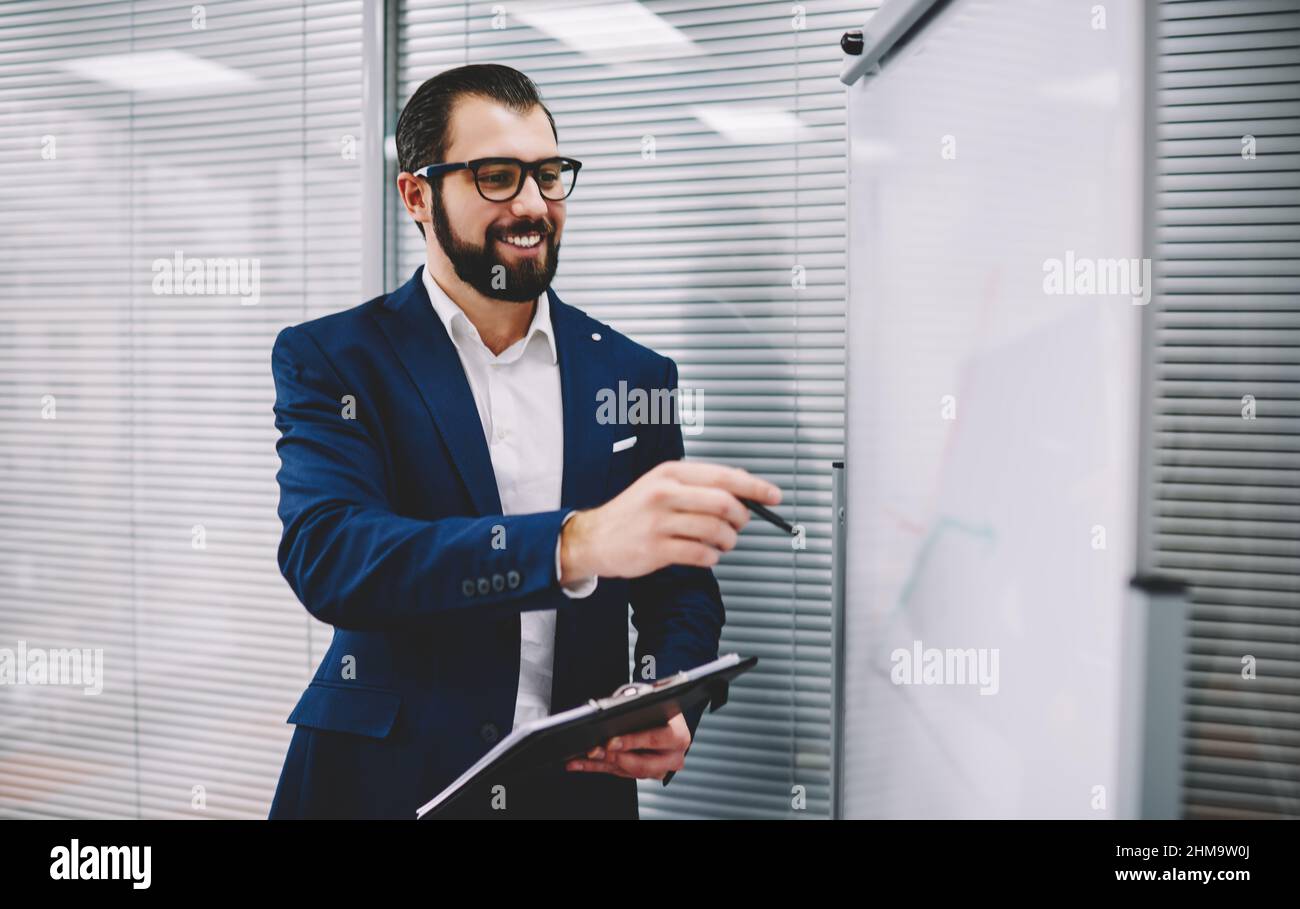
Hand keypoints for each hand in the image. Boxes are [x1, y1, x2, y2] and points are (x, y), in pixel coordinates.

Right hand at [559, 461, 780, 581]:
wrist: (595, 537)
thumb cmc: (634, 511)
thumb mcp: (662, 485)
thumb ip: (699, 485)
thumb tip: (744, 489)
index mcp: (671, 473)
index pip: (724, 476)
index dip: (755, 487)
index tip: (774, 496)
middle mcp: (665, 494)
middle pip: (724, 503)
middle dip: (742, 517)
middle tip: (740, 524)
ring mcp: (659, 522)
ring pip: (715, 530)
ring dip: (728, 541)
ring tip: (722, 542)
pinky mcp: (656, 549)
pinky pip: (700, 555)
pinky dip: (711, 558)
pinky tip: (706, 555)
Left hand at [565, 712, 690, 779]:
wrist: (668, 717)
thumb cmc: (659, 707)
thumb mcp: (653, 703)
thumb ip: (638, 708)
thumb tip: (614, 710)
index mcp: (679, 737)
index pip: (655, 740)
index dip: (631, 742)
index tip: (610, 742)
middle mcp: (673, 758)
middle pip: (641, 764)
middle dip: (614, 757)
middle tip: (594, 751)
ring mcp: (658, 770)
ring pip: (626, 771)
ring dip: (600, 763)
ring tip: (581, 757)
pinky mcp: (642, 775)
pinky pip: (616, 773)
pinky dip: (595, 767)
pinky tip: (578, 763)